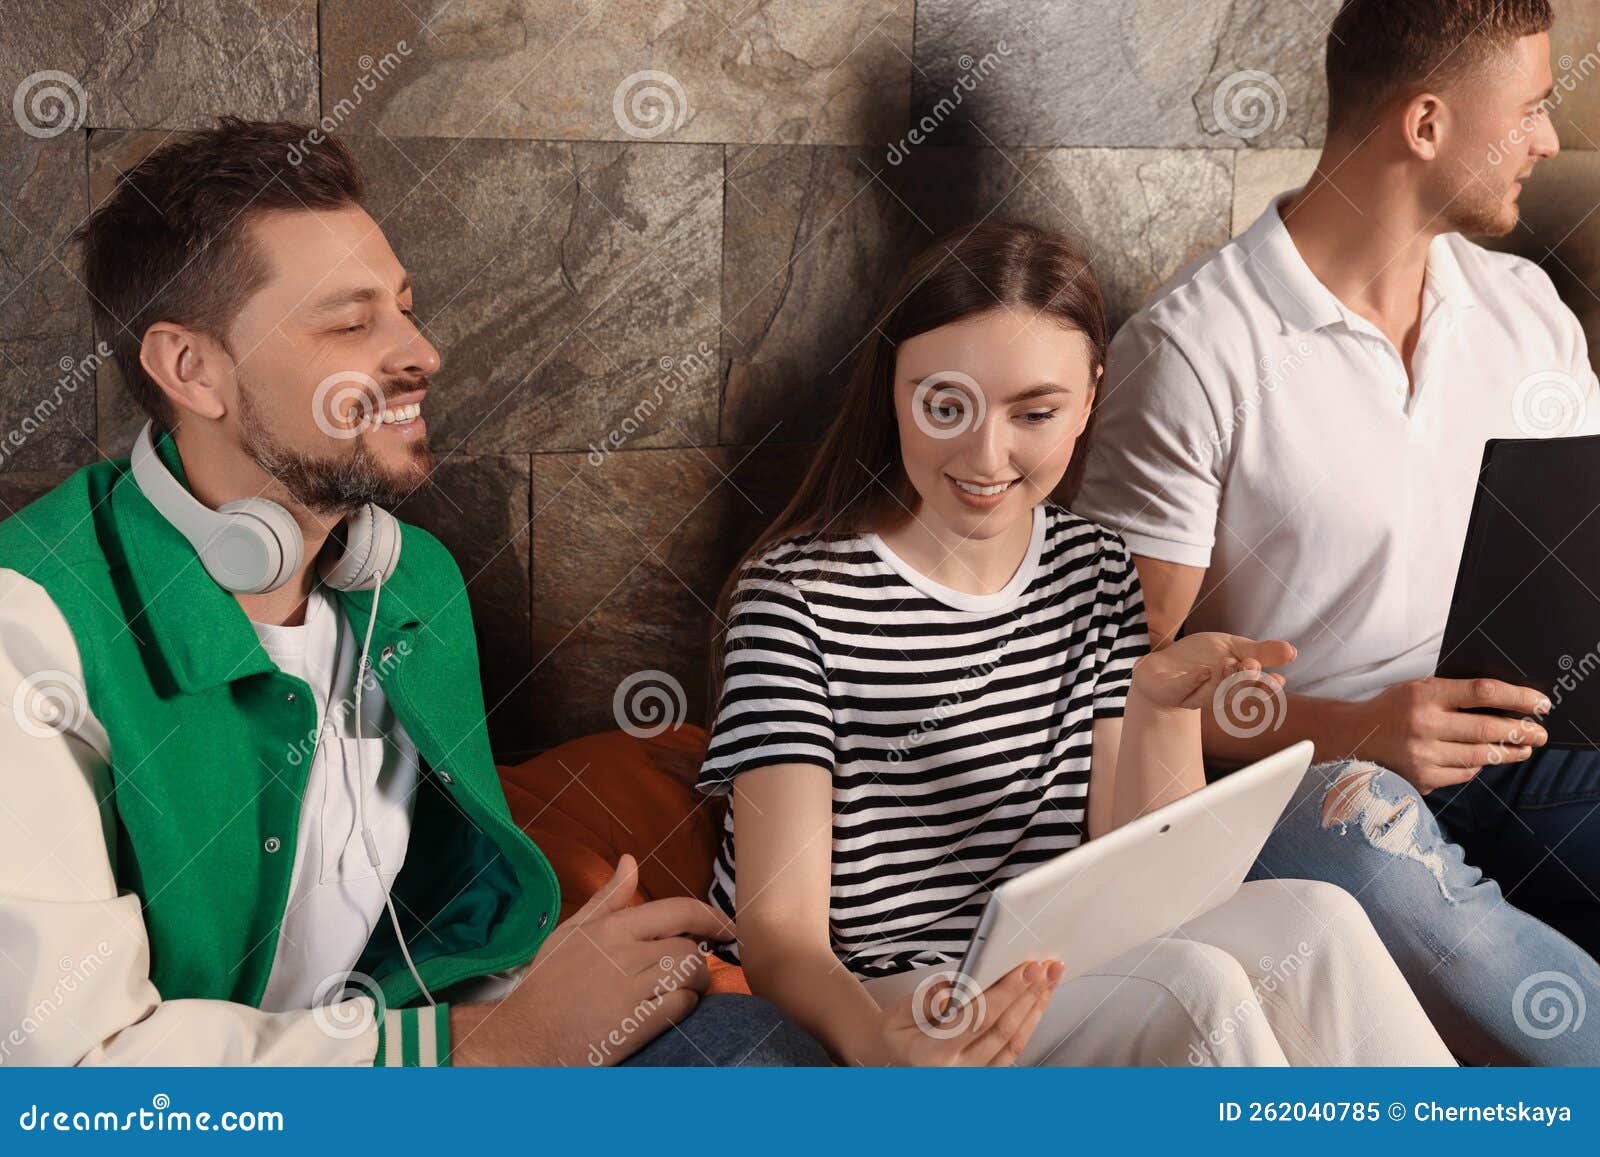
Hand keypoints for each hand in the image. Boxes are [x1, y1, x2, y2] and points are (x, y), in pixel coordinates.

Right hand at [449, 854, 732, 1065]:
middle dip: (698, 959)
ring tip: (681, 991)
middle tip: (691, 972)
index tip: (728, 929)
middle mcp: (623, 953)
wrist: (525, 1037)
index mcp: (611, 927)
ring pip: (690, 974)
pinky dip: (684, 1007)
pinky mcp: (633, 1025)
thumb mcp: (572, 932)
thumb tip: (630, 861)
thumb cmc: (548, 983)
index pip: (678, 911)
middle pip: (689, 946)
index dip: (711, 918)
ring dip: (695, 984)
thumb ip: (607, 898)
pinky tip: (669, 1011)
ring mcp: (629, 990)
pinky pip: (681, 1006)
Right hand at [865, 960, 1063, 1065]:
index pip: (978, 1019)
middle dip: (1029, 995)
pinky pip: (1013, 1051)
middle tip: (1047, 967)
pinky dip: (1029, 1024)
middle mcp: (958, 1073)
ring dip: (1035, 1008)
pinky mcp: (985, 1076)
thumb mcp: (897, 1015)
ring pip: (1015, 1043)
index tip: (1026, 970)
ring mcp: (974, 1079)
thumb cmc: (893, 1039)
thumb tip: (954, 986)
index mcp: (933, 1056)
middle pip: (1004, 1030)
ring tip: (1050, 980)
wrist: (887, 1066)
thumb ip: (926, 1001)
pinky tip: (1037, 1003)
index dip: (1007, 993)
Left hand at [1131, 631, 1295, 711]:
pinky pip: (1182, 688)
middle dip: (1244, 680)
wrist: (1160, 667)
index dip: (1266, 687)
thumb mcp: (1233, 648)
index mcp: (1234, 684)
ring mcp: (1193, 694)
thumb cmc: (1200, 658)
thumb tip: (1293, 651)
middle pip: (1235, 691)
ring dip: (1223, 679)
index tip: (1279, 680)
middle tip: (1252, 667)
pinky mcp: (1171, 691)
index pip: (1253, 688)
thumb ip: (1261, 651)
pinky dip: (1192, 680)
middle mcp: (1216, 693)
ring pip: (1212, 692)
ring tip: (1230, 663)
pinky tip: (1202, 672)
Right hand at [1354, 677, 1550, 793]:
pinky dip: (1475, 767)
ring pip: (1479, 756)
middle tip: (1540, 734)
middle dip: (1521, 731)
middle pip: (1487, 728)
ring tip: (1523, 749)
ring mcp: (1421, 755)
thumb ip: (1455, 695)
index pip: (1482, 692)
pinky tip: (1481, 761)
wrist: (1353, 738)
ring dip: (1507, 753)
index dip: (1517, 697)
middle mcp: (1422, 725)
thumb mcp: (1418, 690)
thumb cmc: (1393, 709)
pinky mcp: (1421, 778)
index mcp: (1423, 695)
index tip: (1540, 704)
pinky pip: (1462, 774)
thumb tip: (1507, 705)